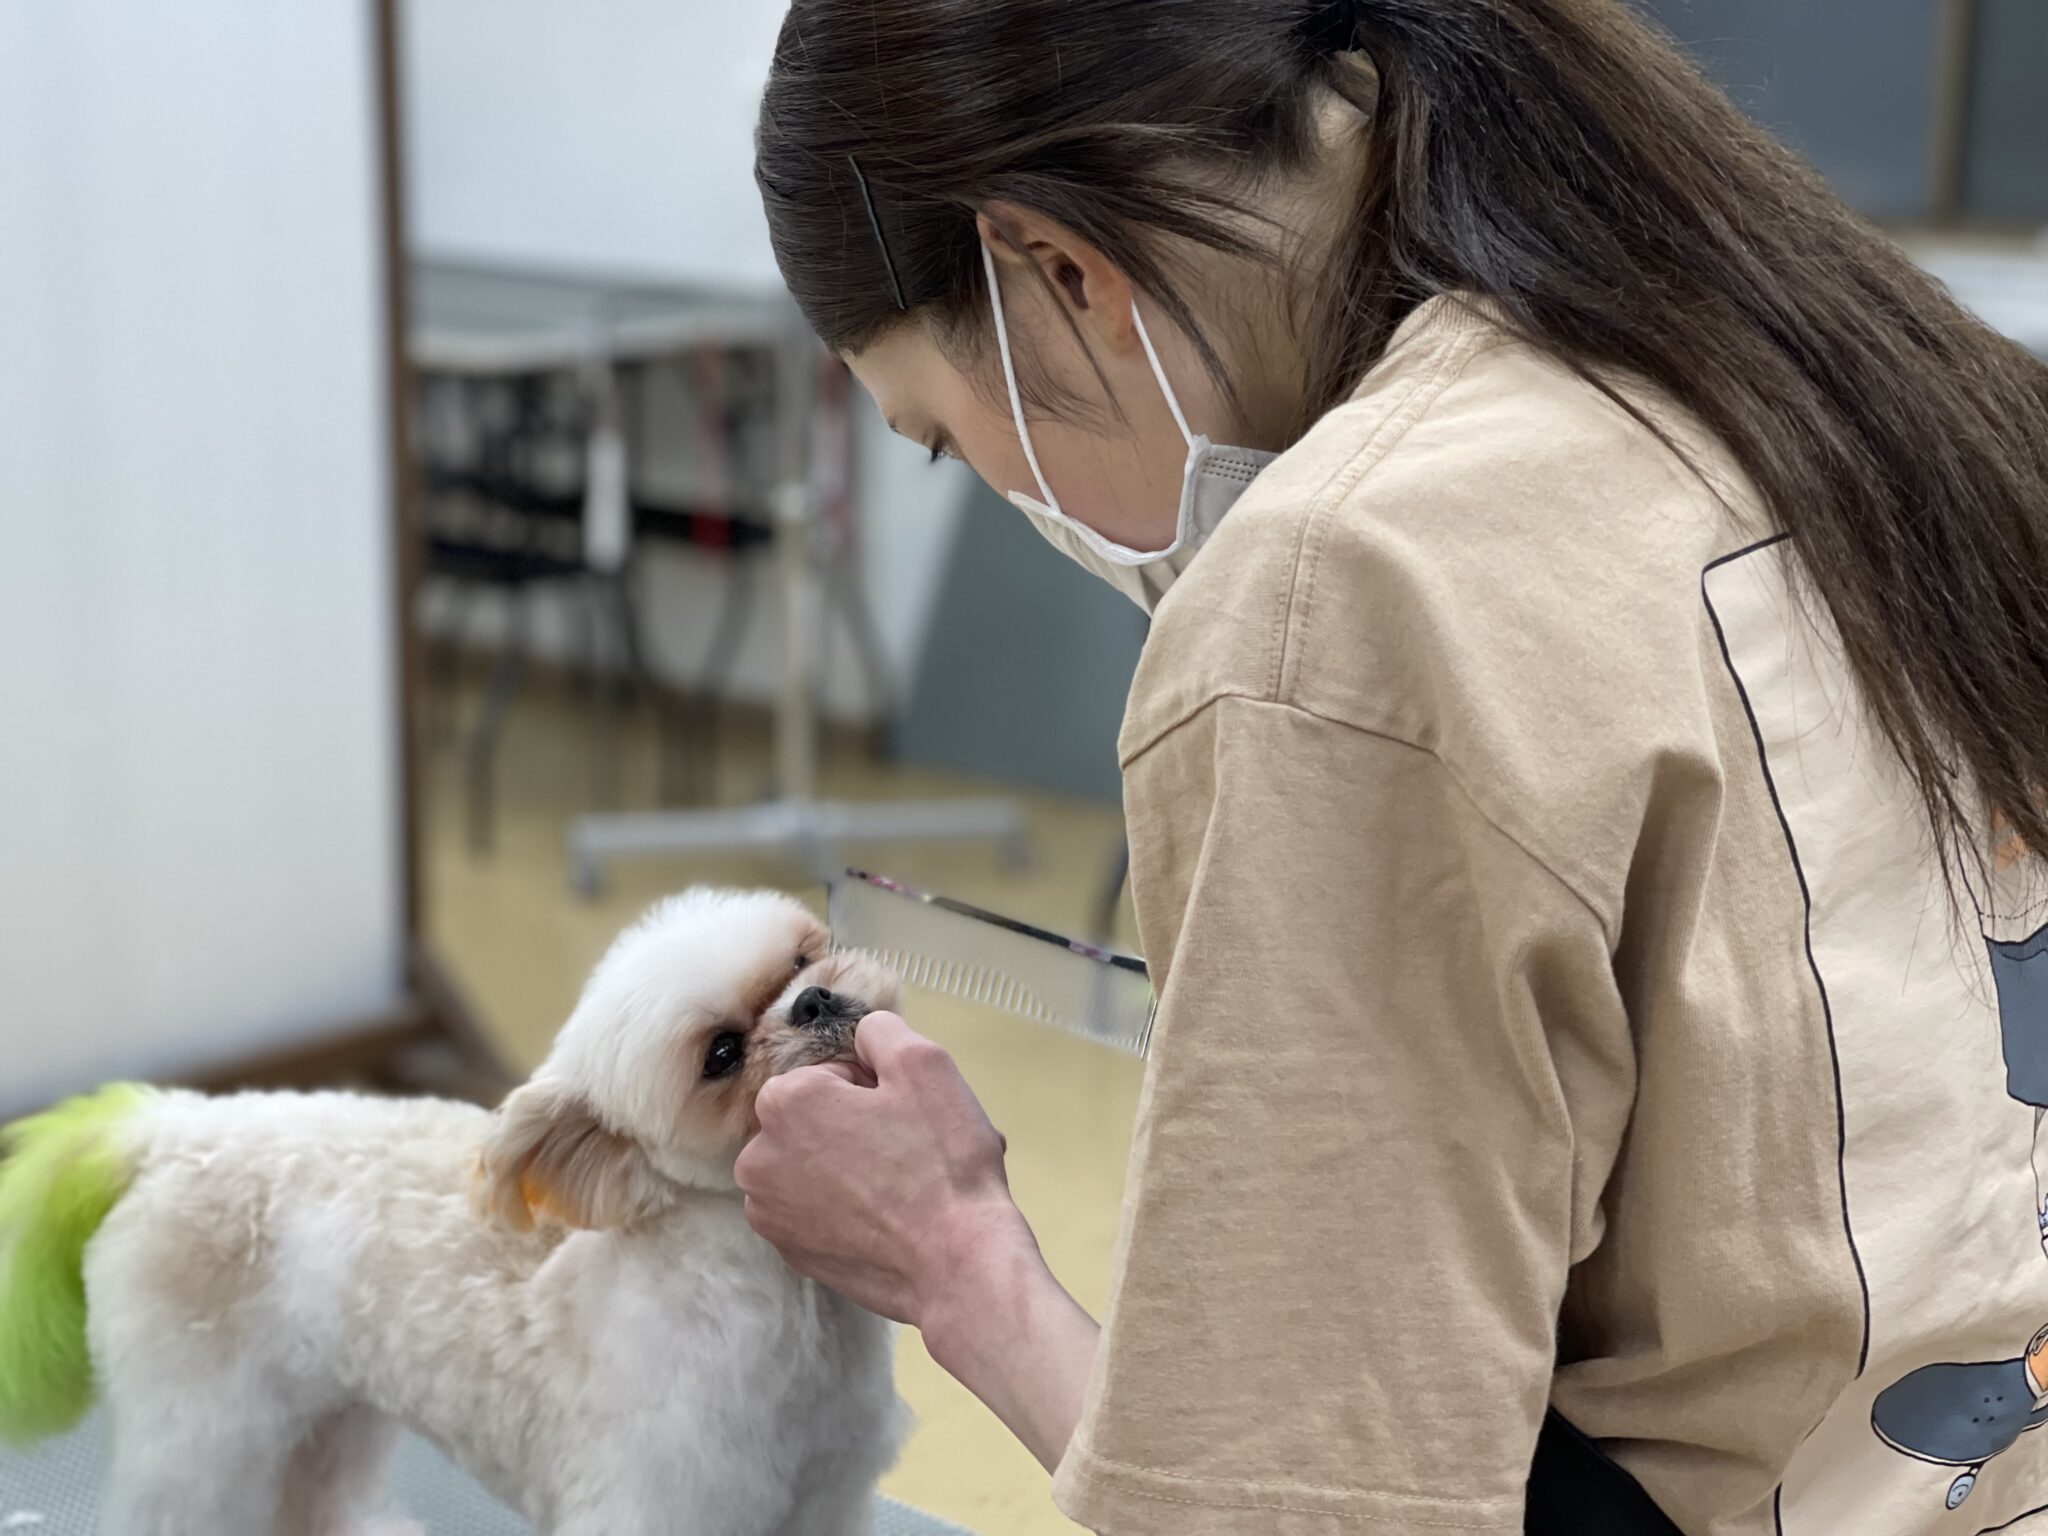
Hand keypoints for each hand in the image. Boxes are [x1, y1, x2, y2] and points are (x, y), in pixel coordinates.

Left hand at [736, 1012, 1032, 1326]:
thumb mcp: (925, 1064)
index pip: (828, 1073)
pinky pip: (814, 1209)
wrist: (958, 1264)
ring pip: (812, 1164)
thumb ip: (880, 1030)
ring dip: (848, 1165)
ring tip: (903, 1186)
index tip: (902, 1113)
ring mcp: (770, 1214)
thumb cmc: (942, 1163)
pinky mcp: (790, 1254)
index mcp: (785, 1104)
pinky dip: (843, 1207)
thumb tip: (863, 1034)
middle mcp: (759, 1158)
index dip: (872, 1087)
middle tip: (907, 1148)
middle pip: (814, 1119)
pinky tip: (887, 1218)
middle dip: (855, 1125)